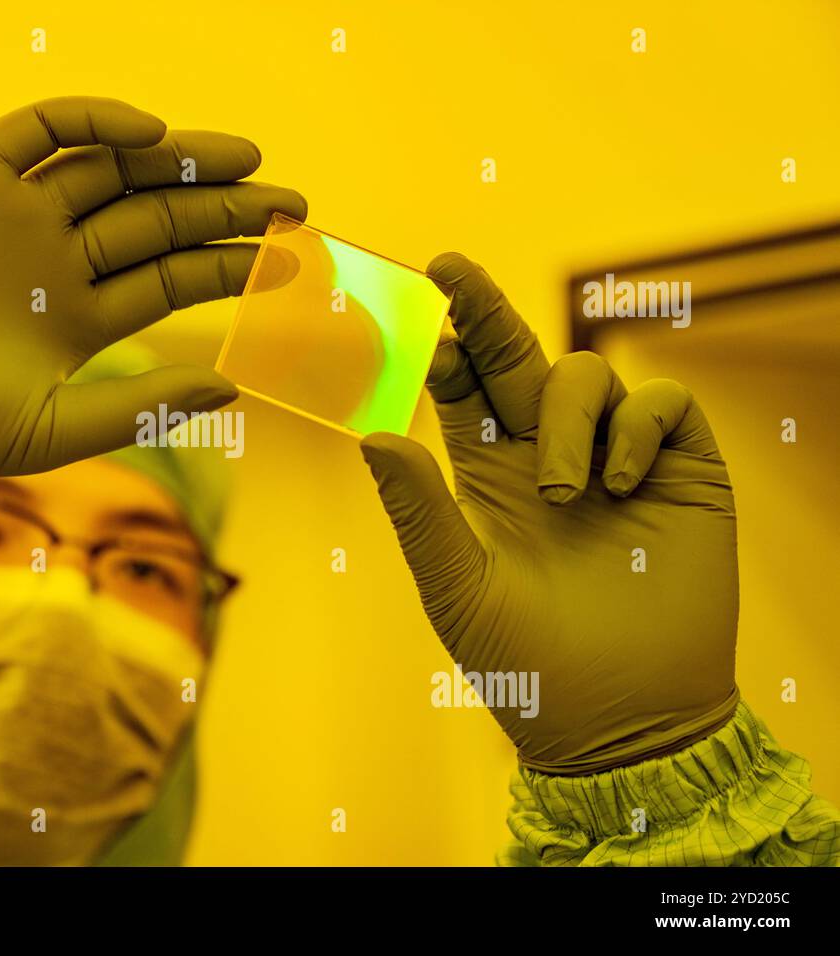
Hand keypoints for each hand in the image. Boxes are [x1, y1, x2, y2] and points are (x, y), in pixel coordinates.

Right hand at [0, 97, 305, 582]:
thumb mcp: (53, 427)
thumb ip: (143, 405)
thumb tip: (235, 387)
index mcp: (75, 318)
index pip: (170, 278)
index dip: (232, 266)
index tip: (294, 260)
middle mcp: (52, 258)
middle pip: (155, 217)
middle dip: (224, 210)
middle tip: (295, 205)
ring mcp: (13, 213)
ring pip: (111, 169)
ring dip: (177, 160)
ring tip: (247, 160)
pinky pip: (39, 130)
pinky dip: (92, 122)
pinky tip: (149, 135)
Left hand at [360, 254, 738, 773]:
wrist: (618, 721)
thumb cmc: (523, 662)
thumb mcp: (456, 587)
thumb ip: (418, 511)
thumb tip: (371, 435)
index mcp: (487, 473)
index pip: (463, 389)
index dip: (445, 346)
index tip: (419, 311)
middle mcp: (548, 453)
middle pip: (516, 357)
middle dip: (486, 309)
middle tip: (450, 267)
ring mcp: (615, 458)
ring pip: (588, 374)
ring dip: (569, 414)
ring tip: (565, 493)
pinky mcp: (681, 471)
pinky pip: (661, 404)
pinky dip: (637, 427)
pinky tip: (619, 485)